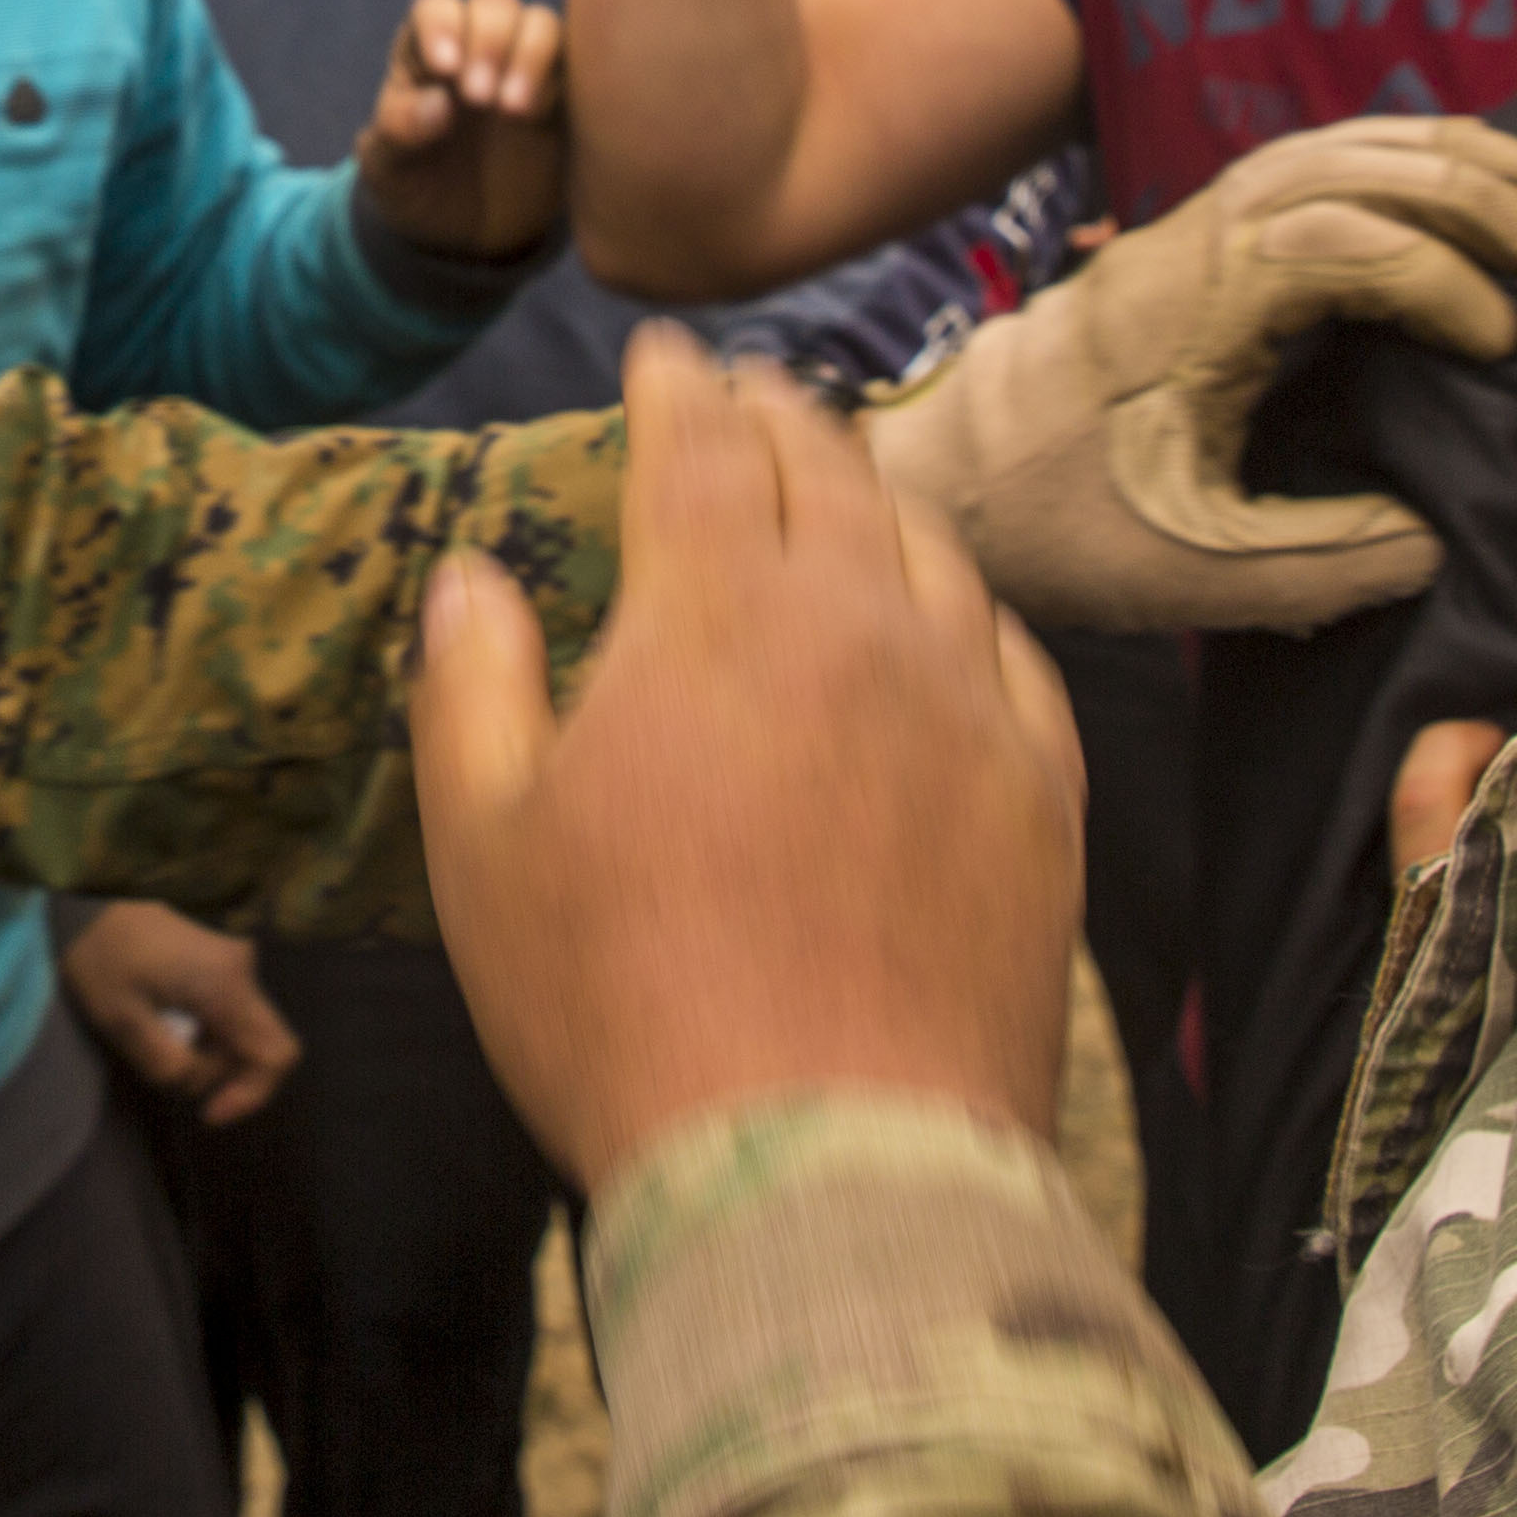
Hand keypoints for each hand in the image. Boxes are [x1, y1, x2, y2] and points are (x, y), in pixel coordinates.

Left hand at [64, 900, 300, 1124]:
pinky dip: (203, 1022)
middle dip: (216, 1070)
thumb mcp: (121, 1020)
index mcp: (225, 985)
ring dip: (205, 1045)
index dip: (252, 1095)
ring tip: (153, 1030)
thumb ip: (167, 1064)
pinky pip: (228, 1002)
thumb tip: (198, 1085)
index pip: (276, 1055)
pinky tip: (162, 1012)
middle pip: (256, 1043)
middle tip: (163, 1064)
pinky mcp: (221, 947)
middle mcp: (244, 966)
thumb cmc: (102, 951)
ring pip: (240, 1024)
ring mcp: (235, 952)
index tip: (211, 1111)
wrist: (90, 888)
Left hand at [357, 0, 565, 262]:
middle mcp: (478, 47)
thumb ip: (398, 131)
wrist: (464, 237)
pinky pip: (579, 65)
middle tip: (479, 98)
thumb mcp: (387, 169)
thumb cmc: (415, 188)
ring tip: (512, 110)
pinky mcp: (563, 97)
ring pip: (542, 23)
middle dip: (489, 40)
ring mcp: (524, 68)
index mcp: (425, 51)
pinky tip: (539, 119)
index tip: (444, 69)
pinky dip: (563, 81)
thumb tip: (438, 104)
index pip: (436, 7)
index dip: (442, 25)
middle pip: (493, 3)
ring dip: (531, 54)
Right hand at [419, 333, 1080, 1187]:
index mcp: (716, 612)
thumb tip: (475, 579)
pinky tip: (944, 619)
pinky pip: (1008, 655)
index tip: (660, 353)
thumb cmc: (622, 1003)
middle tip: (749, 396)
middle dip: (777, 417)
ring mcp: (967, 708)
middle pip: (826, 472)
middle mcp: (859, 624)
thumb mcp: (484, 846)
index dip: (676, 387)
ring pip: (927, 550)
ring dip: (874, 496)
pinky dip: (962, 608)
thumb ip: (473, 687)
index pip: (699, 448)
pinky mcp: (1042, 798)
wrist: (829, 1162)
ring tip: (844, 483)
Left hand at [866, 115, 1516, 630]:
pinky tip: (1443, 169)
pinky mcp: (1188, 237)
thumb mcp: (1186, 573)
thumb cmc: (1062, 524)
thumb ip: (1314, 566)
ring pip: (1319, 151)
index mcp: (1191, 313)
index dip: (1433, 283)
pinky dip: (1377, 153)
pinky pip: (1296, 162)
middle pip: (1339, 173)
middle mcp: (1189, 247)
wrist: (950, 474)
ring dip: (1427, 155)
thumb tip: (1433, 543)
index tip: (1502, 345)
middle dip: (1456, 195)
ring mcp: (1184, 230)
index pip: (1335, 249)